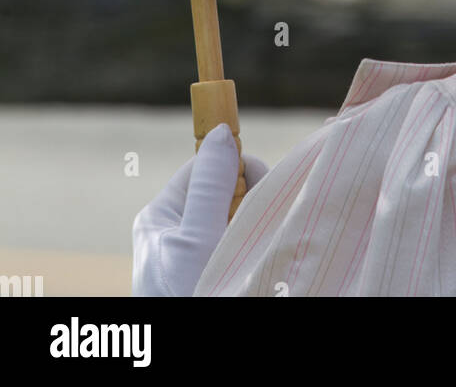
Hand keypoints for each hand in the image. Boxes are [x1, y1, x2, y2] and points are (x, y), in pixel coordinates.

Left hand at [132, 123, 269, 296]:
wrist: (191, 358)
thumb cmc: (184, 298)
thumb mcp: (195, 240)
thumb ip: (210, 186)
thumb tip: (222, 131)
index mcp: (159, 216)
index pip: (204, 166)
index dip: (235, 167)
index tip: (262, 181)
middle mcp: (175, 231)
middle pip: (224, 191)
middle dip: (248, 203)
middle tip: (257, 226)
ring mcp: (194, 254)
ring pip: (236, 218)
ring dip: (253, 227)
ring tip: (255, 249)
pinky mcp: (211, 271)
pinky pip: (240, 243)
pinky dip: (253, 246)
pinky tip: (256, 261)